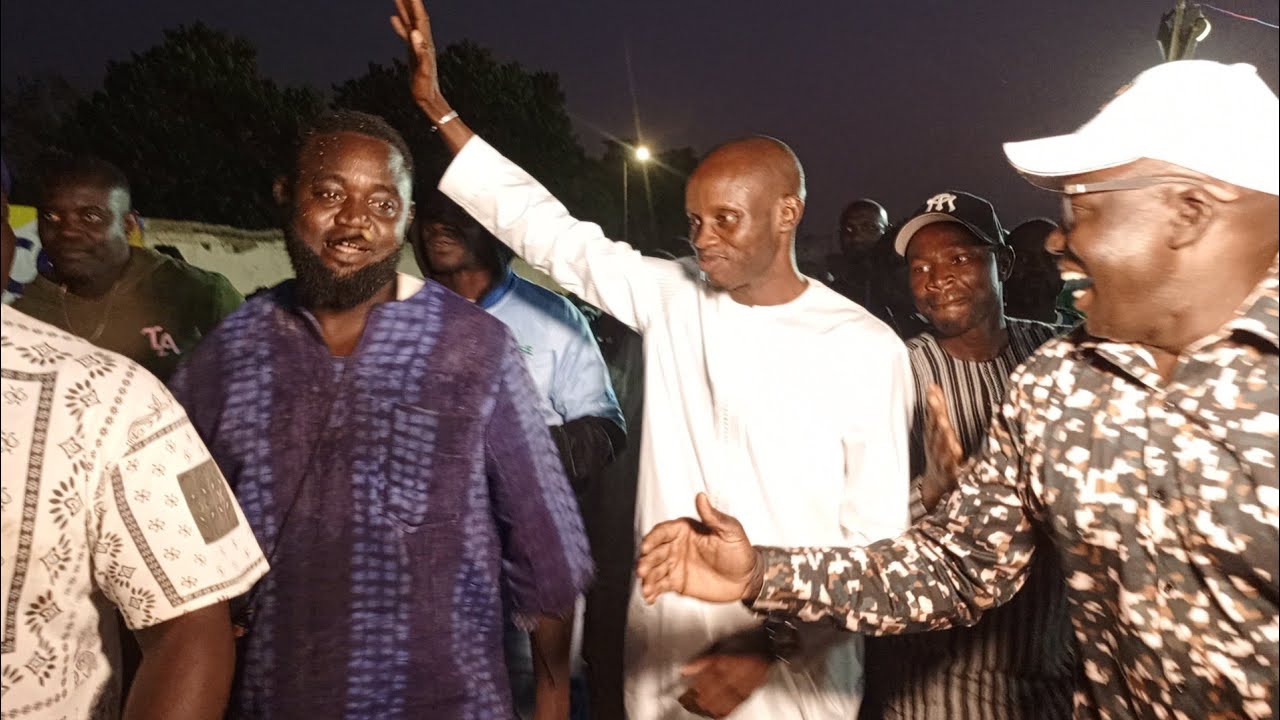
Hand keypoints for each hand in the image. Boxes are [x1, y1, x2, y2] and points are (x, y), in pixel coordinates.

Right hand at [390, 0, 448, 117]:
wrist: (428, 98)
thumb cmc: (426, 86)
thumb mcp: (423, 69)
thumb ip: (421, 51)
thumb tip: (415, 33)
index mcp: (425, 43)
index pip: (420, 18)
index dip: (415, 4)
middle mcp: (422, 41)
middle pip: (416, 16)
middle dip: (410, 2)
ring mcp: (417, 46)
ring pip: (410, 22)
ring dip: (405, 9)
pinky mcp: (412, 52)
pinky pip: (405, 33)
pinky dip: (400, 24)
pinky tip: (393, 18)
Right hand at [636, 493, 758, 603]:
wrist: (747, 578)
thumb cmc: (740, 551)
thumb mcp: (730, 531)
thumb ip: (713, 516)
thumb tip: (701, 496)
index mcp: (685, 530)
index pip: (663, 532)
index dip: (652, 539)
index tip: (646, 547)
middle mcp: (676, 546)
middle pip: (655, 552)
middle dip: (646, 561)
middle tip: (642, 570)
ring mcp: (675, 565)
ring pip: (655, 569)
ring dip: (647, 578)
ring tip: (646, 587)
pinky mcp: (677, 582)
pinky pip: (660, 585)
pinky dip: (652, 590)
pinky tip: (649, 596)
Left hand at [678, 653, 770, 718]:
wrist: (767, 644)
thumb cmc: (744, 641)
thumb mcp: (718, 645)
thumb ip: (701, 659)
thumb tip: (685, 670)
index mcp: (723, 662)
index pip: (701, 682)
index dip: (690, 689)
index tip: (683, 689)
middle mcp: (732, 676)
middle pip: (708, 695)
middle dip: (694, 700)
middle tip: (685, 700)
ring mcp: (741, 686)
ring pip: (719, 704)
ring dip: (706, 707)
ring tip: (696, 707)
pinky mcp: (748, 692)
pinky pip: (733, 706)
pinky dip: (721, 711)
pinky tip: (714, 713)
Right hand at [921, 384, 963, 511]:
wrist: (935, 484)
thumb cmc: (938, 452)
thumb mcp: (937, 430)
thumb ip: (937, 409)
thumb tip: (933, 386)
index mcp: (932, 435)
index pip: (932, 416)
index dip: (932, 403)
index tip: (932, 388)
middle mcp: (934, 446)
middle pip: (934, 430)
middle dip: (935, 417)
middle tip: (937, 405)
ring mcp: (940, 459)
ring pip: (940, 447)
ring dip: (942, 437)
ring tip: (945, 426)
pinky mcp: (948, 473)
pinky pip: (949, 466)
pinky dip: (951, 460)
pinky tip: (955, 452)